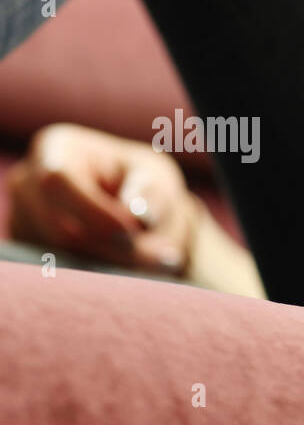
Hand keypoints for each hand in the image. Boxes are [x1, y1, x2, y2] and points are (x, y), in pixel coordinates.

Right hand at [6, 123, 196, 273]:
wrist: (132, 205)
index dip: (94, 212)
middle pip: (58, 228)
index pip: (57, 181)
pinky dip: (96, 275)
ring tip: (150, 258)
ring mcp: (21, 217)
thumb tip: (141, 216)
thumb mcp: (157, 179)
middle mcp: (27, 182)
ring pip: (60, 258)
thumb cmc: (144, 183)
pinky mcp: (28, 248)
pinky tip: (122, 263)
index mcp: (57, 148)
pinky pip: (58, 273)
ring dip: (111, 266)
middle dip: (113, 249)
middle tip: (162, 258)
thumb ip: (153, 195)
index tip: (134, 230)